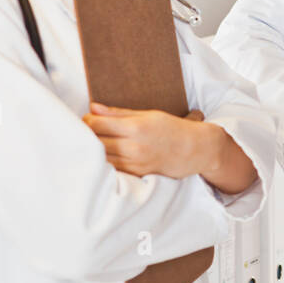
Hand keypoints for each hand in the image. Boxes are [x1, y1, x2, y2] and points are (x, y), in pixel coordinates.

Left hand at [84, 103, 213, 178]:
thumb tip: (93, 108)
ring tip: (95, 142)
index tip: (88, 118)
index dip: (87, 120)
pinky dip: (105, 162)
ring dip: (94, 150)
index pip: (96, 124)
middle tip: (87, 130)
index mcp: (136, 127)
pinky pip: (112, 169)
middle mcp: (134, 147)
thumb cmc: (173, 129)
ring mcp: (134, 164)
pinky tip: (107, 155)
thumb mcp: (148, 114)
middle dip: (87, 135)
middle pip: (94, 142)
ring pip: (100, 158)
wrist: (196, 150)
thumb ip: (119, 113)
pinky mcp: (136, 175)